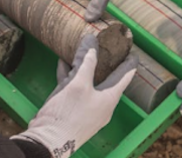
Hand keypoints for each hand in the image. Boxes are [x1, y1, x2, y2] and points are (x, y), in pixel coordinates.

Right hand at [12, 34, 137, 157]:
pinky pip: (76, 90)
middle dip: (106, 63)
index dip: (129, 63)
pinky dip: (71, 76)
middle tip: (108, 48)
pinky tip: (63, 64)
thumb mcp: (78, 83)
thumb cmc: (68, 115)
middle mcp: (101, 105)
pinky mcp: (73, 111)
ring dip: (85, 68)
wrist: (48, 141)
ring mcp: (87, 109)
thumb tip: (91, 41)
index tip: (134, 54)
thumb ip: (86, 61)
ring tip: (83, 51)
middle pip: (107, 79)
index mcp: (109, 99)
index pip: (125, 77)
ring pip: (89, 83)